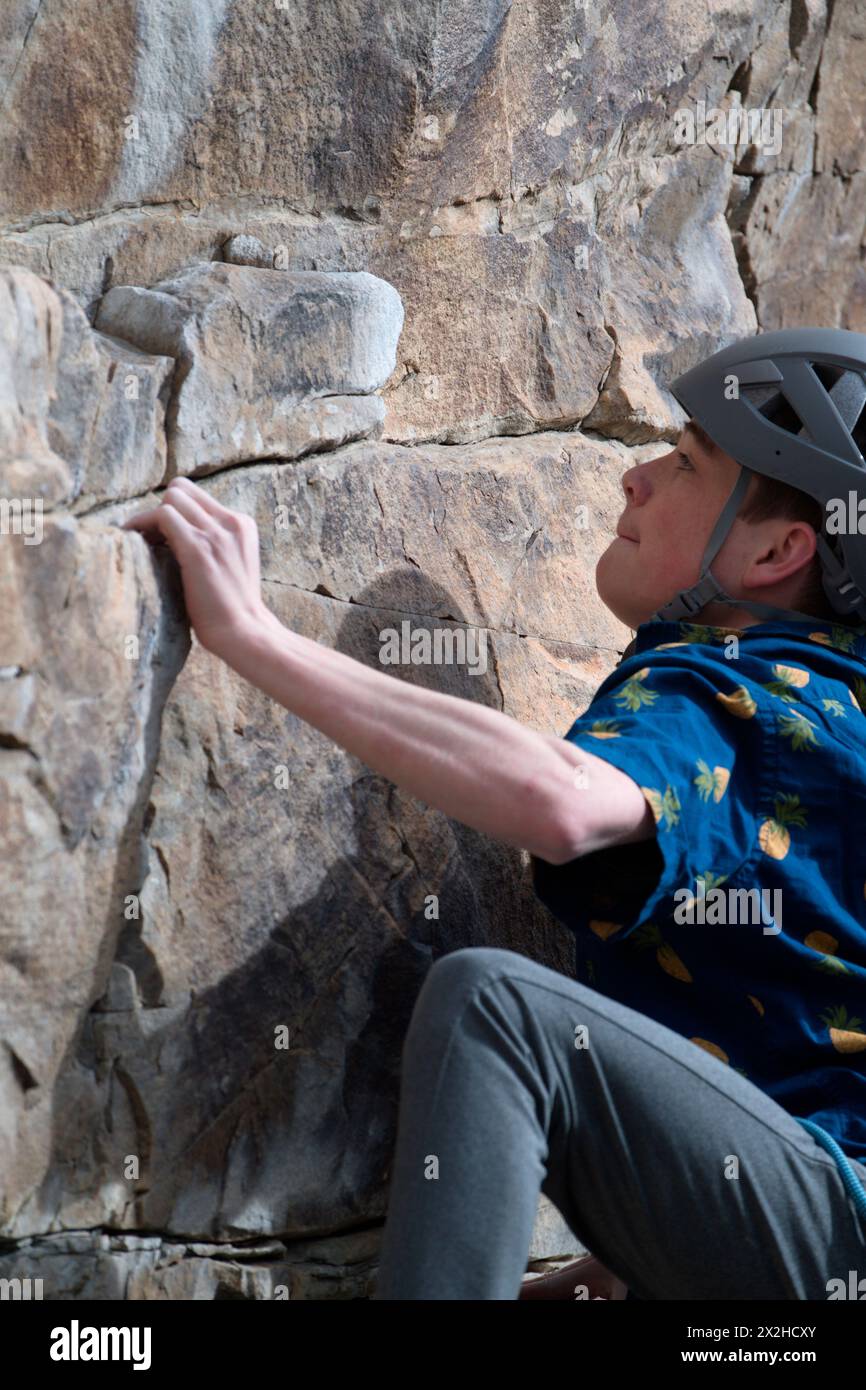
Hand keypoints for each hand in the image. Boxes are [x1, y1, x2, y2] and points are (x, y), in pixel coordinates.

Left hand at [120, 477, 275, 662]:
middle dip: (161, 510)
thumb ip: (216, 545)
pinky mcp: (198, 547)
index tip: (162, 534)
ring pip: (171, 498)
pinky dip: (142, 524)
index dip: (176, 510)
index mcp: (241, 524)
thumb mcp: (232, 565)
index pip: (198, 497)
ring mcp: (215, 533)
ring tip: (140, 542)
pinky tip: (132, 540)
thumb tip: (177, 538)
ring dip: (149, 517)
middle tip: (149, 537)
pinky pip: (162, 516)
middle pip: (181, 490)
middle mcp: (231, 522)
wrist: (245, 631)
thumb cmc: (232, 609)